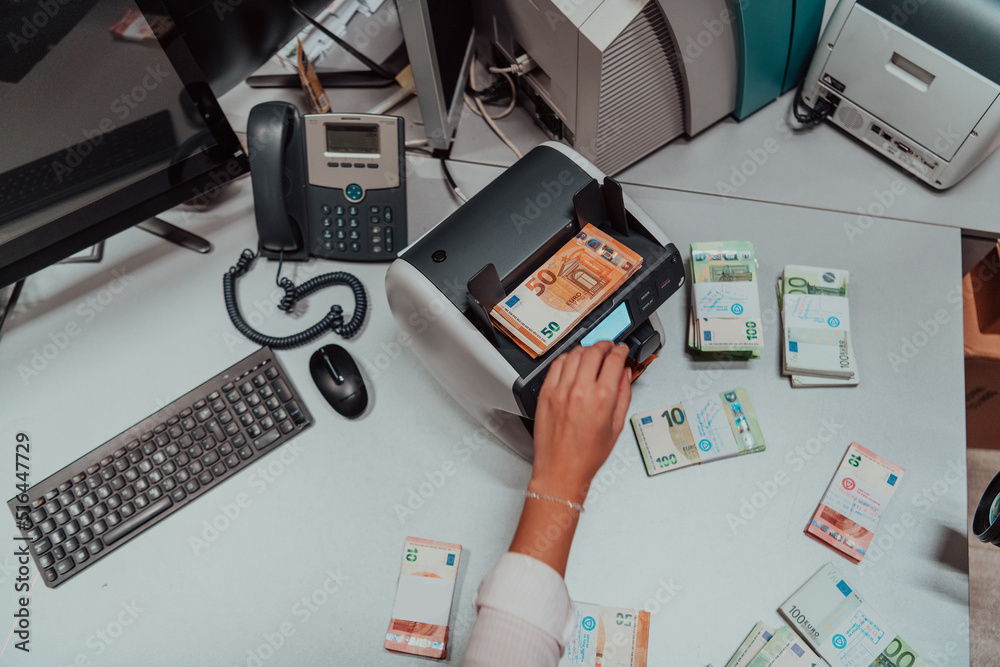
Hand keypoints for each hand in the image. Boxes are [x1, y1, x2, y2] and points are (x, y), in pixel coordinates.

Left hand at [529, 341, 631, 504]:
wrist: (561, 470)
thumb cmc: (587, 456)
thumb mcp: (616, 427)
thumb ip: (623, 395)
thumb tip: (625, 375)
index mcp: (602, 398)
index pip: (613, 360)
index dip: (620, 350)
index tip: (621, 349)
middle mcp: (581, 390)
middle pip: (594, 351)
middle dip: (604, 345)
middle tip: (608, 347)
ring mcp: (561, 390)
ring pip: (574, 354)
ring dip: (586, 349)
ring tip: (591, 353)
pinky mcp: (546, 393)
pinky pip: (556, 365)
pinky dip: (567, 358)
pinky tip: (572, 362)